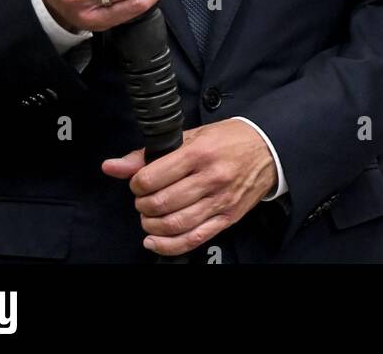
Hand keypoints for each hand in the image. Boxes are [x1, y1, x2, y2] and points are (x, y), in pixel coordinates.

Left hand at [102, 122, 277, 256]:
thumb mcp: (192, 135)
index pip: (151, 178)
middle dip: (142, 205)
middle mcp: (211, 178)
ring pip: (173, 225)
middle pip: (160, 204)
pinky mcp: (227, 218)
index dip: (136, 184)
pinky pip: (192, 239)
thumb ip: (149, 153)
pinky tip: (155, 239)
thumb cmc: (230, 139)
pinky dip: (167, 245)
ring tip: (150, 216)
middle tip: (144, 199)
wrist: (269, 149)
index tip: (138, 182)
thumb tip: (113, 166)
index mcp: (200, 153)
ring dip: (152, 225)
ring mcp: (220, 201)